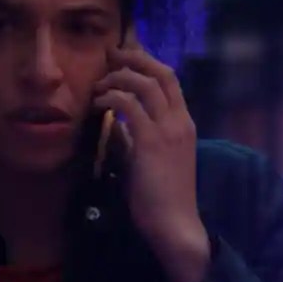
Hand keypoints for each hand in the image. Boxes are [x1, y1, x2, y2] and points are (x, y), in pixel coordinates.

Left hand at [93, 43, 209, 281]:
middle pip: (161, 73)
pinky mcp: (150, 142)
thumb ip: (138, 139)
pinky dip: (111, 98)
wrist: (175, 224)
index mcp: (184, 123)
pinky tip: (98, 105)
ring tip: (98, 87)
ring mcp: (168, 130)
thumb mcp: (151, 160)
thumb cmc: (162, 197)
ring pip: (144, 84)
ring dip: (117, 79)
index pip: (169, 79)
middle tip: (109, 56)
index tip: (123, 59)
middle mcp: (180, 121)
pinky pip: (129, 106)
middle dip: (133, 59)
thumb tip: (118, 125)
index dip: (147, 63)